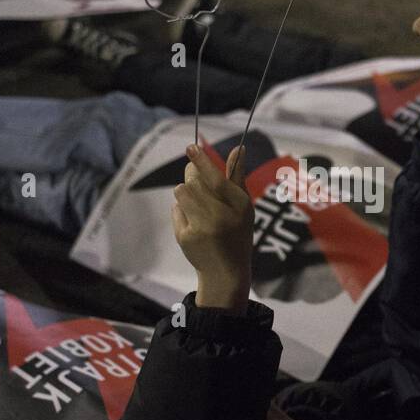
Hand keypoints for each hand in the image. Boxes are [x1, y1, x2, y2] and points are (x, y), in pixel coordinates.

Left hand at [172, 144, 253, 312]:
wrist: (225, 272)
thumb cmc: (237, 233)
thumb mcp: (243, 206)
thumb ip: (237, 177)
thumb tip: (239, 147)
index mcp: (239, 205)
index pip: (216, 178)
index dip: (202, 161)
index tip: (191, 147)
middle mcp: (221, 217)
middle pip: (193, 181)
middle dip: (192, 177)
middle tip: (196, 180)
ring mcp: (202, 228)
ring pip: (181, 192)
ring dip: (185, 194)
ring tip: (196, 205)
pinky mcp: (186, 237)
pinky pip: (175, 209)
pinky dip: (181, 212)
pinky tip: (194, 224)